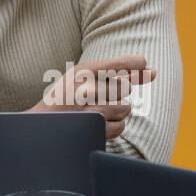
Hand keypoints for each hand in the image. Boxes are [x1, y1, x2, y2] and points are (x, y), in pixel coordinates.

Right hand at [32, 54, 155, 140]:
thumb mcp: (85, 75)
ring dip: (116, 112)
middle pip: (125, 88)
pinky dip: (113, 127)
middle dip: (116, 94)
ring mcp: (89, 111)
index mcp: (83, 71)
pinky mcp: (94, 130)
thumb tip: (154, 71)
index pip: (122, 65)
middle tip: (96, 97)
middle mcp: (86, 89)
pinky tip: (97, 124)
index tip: (143, 68)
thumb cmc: (66, 96)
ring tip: (95, 112)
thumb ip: (120, 70)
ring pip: (125, 108)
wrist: (41, 126)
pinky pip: (121, 127)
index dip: (135, 67)